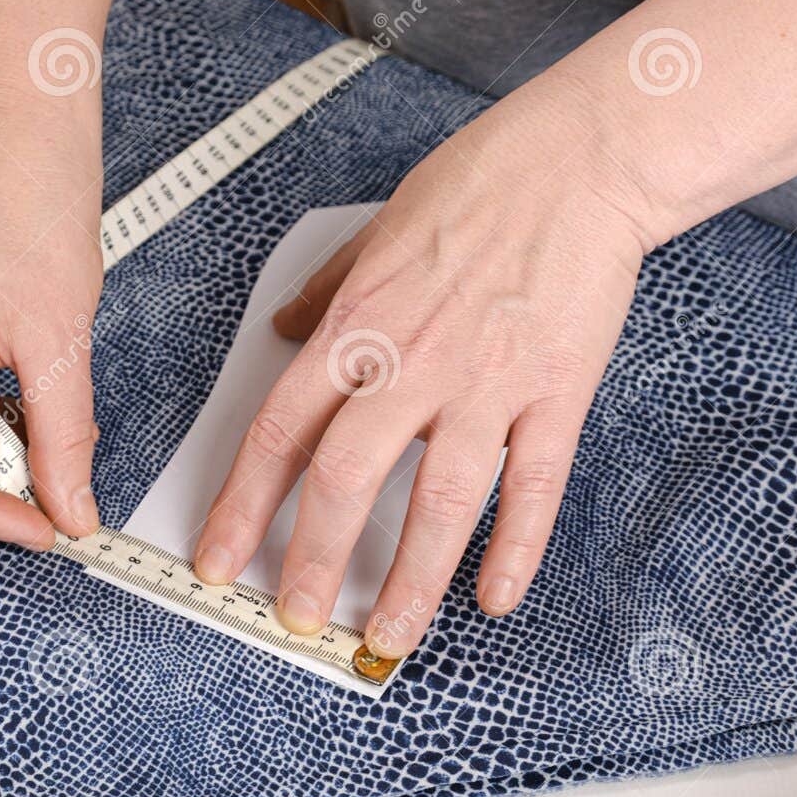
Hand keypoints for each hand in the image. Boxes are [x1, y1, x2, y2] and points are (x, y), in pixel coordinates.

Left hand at [193, 75, 656, 658]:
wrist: (577, 162)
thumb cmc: (477, 189)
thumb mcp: (372, 234)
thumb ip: (324, 293)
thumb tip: (281, 330)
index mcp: (356, 329)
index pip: (279, 434)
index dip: (242, 506)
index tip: (219, 558)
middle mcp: (411, 364)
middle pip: (344, 482)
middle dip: (312, 562)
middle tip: (298, 618)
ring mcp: (485, 384)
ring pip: (438, 502)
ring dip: (410, 580)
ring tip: (389, 634)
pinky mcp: (555, 394)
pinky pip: (530, 487)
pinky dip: (513, 548)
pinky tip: (494, 597)